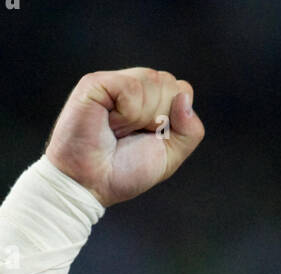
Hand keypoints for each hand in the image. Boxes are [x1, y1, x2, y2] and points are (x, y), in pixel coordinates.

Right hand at [43, 67, 204, 206]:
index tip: (150, 139)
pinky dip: (126, 114)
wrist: (90, 185)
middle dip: (157, 118)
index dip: (173, 119)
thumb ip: (190, 132)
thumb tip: (185, 97)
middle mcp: (135, 86)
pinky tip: (109, 123)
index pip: (182, 90)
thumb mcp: (169, 157)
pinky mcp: (97, 82)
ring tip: (117, 131)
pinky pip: (131, 88)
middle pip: (170, 84)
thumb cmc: (122, 173)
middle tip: (130, 136)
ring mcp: (115, 82)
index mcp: (152, 101)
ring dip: (140, 117)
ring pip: (153, 82)